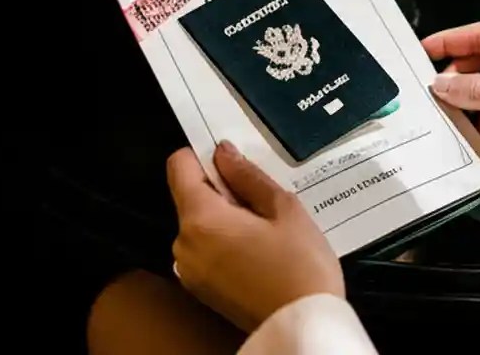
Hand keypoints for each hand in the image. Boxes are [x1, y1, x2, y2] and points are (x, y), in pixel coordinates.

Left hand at [166, 142, 343, 330]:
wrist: (301, 326)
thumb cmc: (300, 266)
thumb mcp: (284, 210)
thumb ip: (248, 177)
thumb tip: (222, 152)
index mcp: (200, 220)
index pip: (178, 166)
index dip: (203, 155)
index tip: (235, 164)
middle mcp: (184, 244)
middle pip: (190, 196)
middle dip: (221, 190)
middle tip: (263, 201)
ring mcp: (189, 270)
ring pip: (199, 223)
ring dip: (225, 216)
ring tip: (265, 229)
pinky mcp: (200, 288)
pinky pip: (204, 249)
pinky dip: (224, 241)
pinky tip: (258, 250)